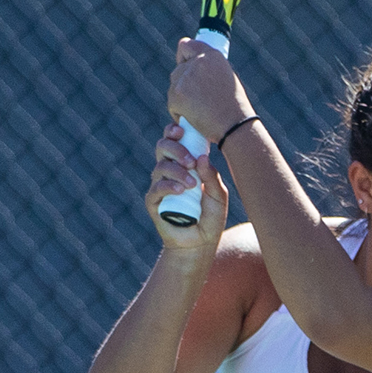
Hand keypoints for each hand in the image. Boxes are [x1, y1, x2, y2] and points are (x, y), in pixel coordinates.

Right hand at [144, 124, 228, 251]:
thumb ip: (211, 176)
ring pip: (160, 167)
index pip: (173, 140)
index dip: (173, 131)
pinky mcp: (153, 202)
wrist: (201, 243)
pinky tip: (181, 190)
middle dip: (176, 149)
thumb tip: (202, 157)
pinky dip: (169, 186)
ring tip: (192, 185)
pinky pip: (157, 188)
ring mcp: (160, 185)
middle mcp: (169, 170)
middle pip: (162, 147)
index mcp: (184, 163)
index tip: (182, 129)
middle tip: (191, 161)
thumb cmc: (211, 217)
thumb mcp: (218, 195)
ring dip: (176, 171)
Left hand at [168, 38, 255, 143]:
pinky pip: (172, 103)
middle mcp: (198, 62)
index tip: (184, 64)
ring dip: (181, 98)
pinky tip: (193, 118)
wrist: (233, 125)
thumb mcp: (226, 77)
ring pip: (174, 87)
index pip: (186, 45)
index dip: (183, 56)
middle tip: (197, 99)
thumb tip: (193, 64)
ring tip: (200, 110)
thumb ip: (208, 68)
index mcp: (212, 55)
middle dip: (183, 83)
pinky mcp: (176, 95)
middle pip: (178, 69)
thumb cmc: (234, 107)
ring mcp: (185, 78)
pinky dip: (179, 112)